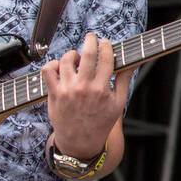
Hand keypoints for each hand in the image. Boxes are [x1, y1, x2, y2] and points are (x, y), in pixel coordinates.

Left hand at [43, 32, 136, 158]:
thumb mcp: (118, 104)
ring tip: (76, 57)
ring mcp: (67, 90)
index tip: (105, 43)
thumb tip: (132, 63)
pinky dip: (53, 64)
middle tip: (91, 37)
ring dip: (72, 54)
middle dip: (90, 40)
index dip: (106, 46)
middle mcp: (84, 88)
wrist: (80, 142)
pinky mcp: (54, 94)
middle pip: (87, 54)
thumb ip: (124, 81)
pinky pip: (48, 70)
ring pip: (66, 59)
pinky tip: (60, 67)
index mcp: (102, 89)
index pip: (105, 58)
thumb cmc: (100, 123)